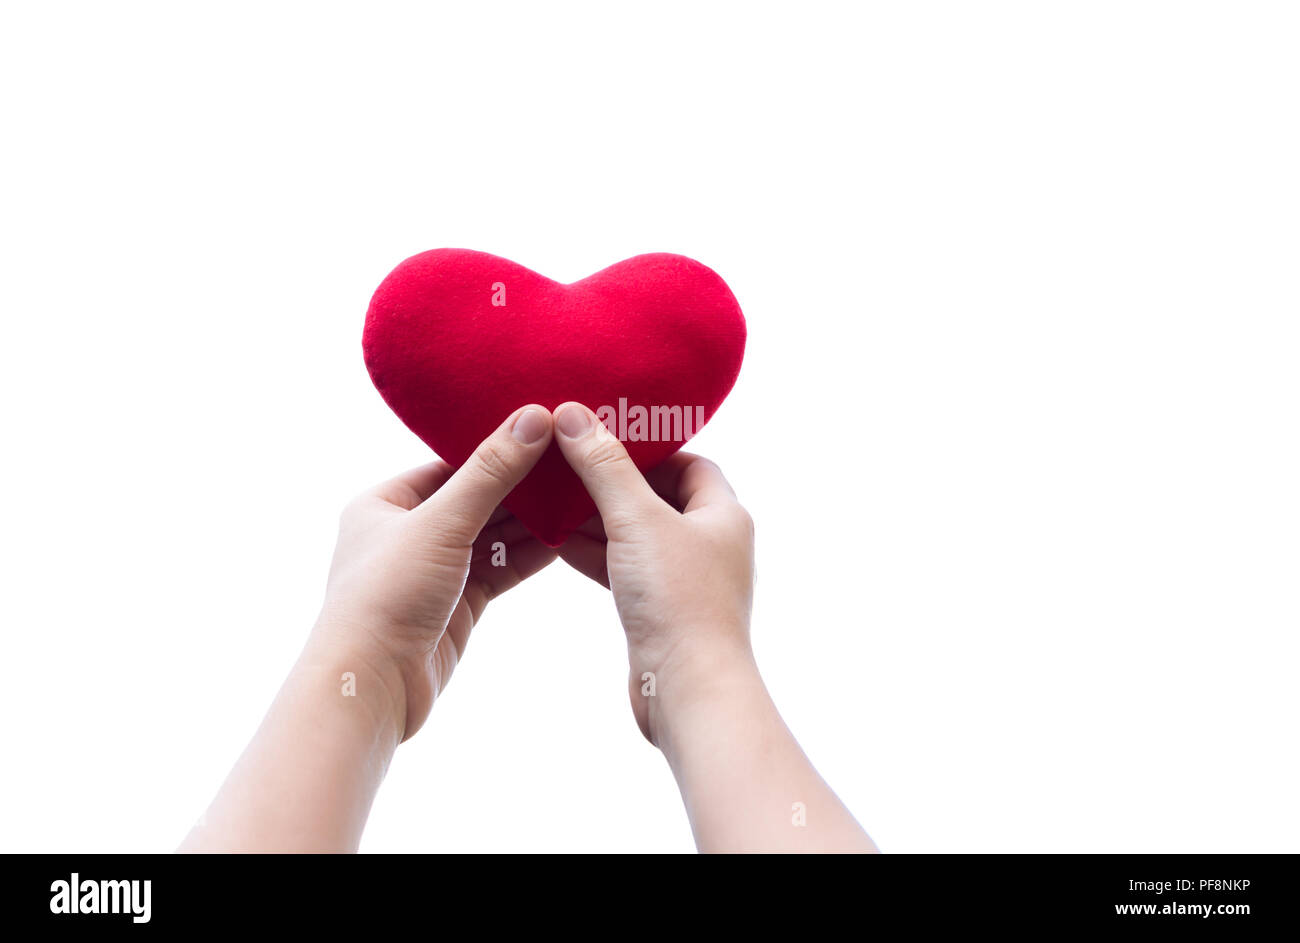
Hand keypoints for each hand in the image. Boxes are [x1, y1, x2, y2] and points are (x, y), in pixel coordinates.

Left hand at [310, 404, 556, 740]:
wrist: (371, 687)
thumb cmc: (386, 596)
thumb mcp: (441, 523)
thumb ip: (491, 472)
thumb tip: (534, 416)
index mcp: (385, 503)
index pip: (452, 462)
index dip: (499, 446)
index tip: (547, 427)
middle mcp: (406, 532)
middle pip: (477, 497)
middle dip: (523, 484)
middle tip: (573, 460)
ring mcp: (434, 571)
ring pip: (493, 535)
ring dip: (533, 521)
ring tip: (579, 495)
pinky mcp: (457, 604)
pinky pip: (500, 568)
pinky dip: (529, 555)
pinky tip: (565, 538)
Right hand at [550, 402, 755, 743]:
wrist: (687, 691)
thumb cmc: (678, 602)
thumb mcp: (636, 520)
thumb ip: (604, 466)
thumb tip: (575, 414)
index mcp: (723, 514)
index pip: (690, 463)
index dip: (650, 448)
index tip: (605, 438)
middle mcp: (711, 544)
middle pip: (658, 497)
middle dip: (613, 482)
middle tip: (568, 464)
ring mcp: (686, 580)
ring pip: (636, 536)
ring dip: (598, 519)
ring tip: (552, 499)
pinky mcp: (661, 612)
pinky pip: (625, 570)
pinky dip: (596, 555)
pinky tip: (558, 544)